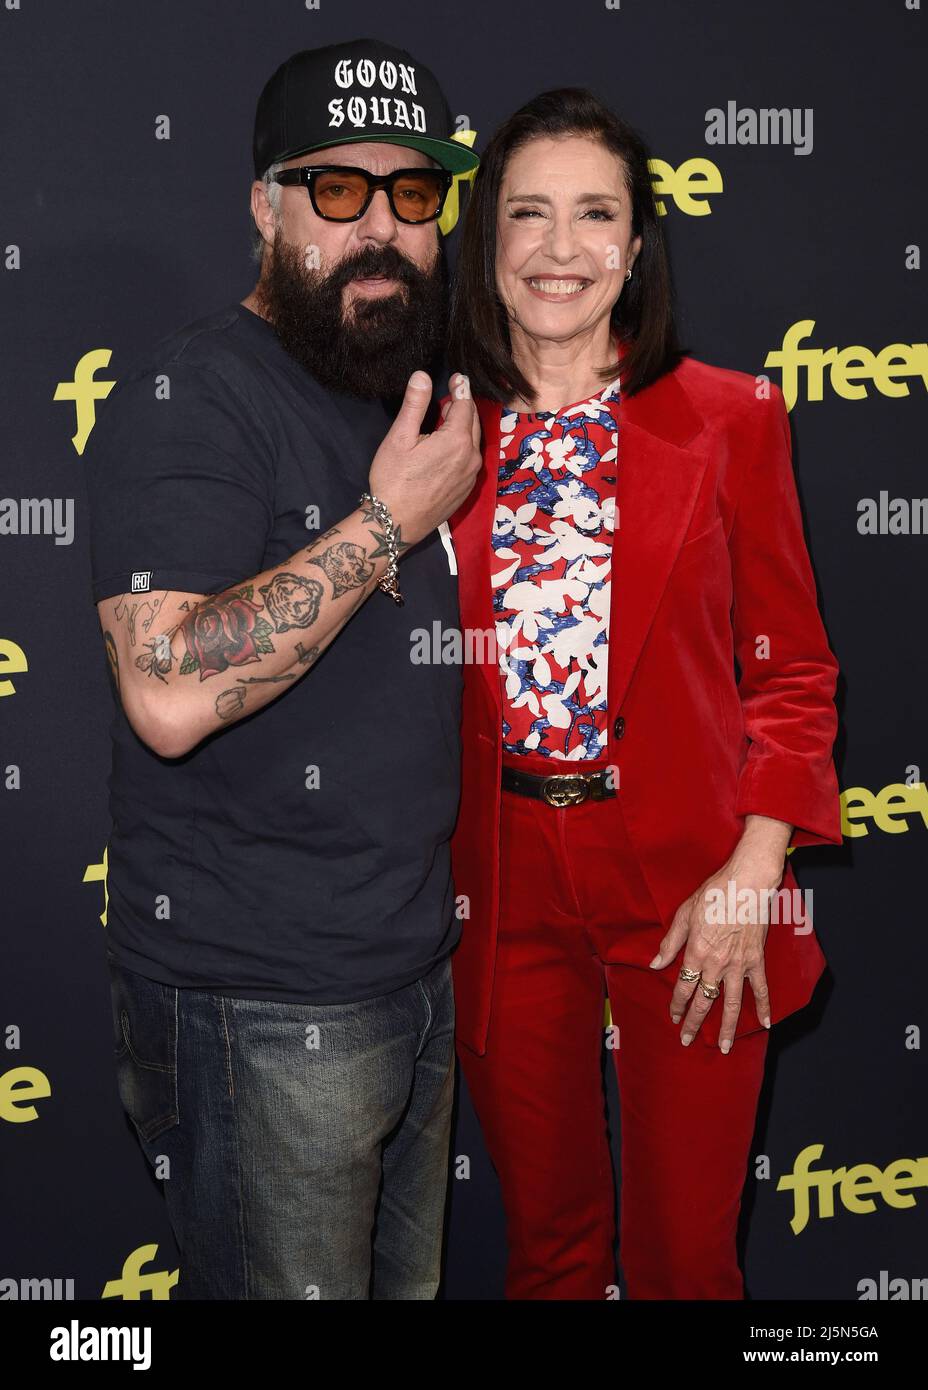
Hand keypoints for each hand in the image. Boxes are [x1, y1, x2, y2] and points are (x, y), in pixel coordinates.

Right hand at [368, 370, 481, 549]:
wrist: (396, 523)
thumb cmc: (394, 479)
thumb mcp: (400, 438)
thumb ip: (415, 405)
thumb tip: (422, 376)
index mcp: (457, 441)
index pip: (465, 405)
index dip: (460, 388)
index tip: (457, 376)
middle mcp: (471, 457)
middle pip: (473, 422)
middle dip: (463, 406)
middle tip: (449, 396)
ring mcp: (471, 476)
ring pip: (472, 441)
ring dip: (463, 427)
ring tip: (445, 419)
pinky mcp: (467, 489)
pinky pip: (470, 459)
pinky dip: (462, 446)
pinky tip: (446, 447)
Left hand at [651, 819, 790, 1051]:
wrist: (745, 884)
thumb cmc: (712, 895)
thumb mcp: (684, 915)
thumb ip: (670, 943)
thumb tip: (655, 964)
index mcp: (696, 953)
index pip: (683, 987)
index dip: (677, 1005)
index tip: (673, 1017)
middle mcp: (716, 964)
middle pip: (704, 1001)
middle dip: (695, 1023)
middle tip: (687, 1040)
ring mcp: (738, 965)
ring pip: (732, 1003)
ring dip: (728, 1027)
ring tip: (725, 1047)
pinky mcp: (756, 960)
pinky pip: (761, 988)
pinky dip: (764, 1007)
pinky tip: (766, 1024)